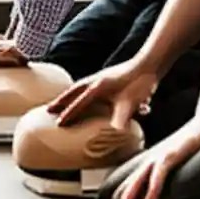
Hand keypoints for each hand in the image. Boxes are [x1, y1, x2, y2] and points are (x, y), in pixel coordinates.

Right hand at [44, 59, 158, 127]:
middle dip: (61, 101)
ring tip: (61, 102)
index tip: (59, 124)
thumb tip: (116, 133)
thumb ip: (122, 118)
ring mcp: (101, 77)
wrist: (150, 65)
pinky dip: (80, 91)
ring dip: (69, 95)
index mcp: (98, 87)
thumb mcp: (131, 104)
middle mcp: (96, 80)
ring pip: (79, 87)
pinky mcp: (108, 77)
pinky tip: (85, 95)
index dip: (69, 114)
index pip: (79, 103)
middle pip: (73, 92)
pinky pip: (88, 85)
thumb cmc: (140, 83)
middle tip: (48, 109)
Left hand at [104, 117, 199, 198]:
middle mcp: (149, 161)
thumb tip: (163, 186)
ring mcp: (157, 159)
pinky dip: (151, 193)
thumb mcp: (174, 159)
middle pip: (129, 186)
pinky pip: (157, 178)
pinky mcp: (169, 157)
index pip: (130, 183)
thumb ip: (166, 171)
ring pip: (136, 183)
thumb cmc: (190, 142)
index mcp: (149, 162)